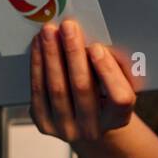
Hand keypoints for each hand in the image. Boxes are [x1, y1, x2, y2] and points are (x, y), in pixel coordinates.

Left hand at [29, 18, 136, 144]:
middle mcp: (93, 129)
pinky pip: (38, 91)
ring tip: (49, 32)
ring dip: (51, 55)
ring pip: (57, 88)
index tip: (97, 48)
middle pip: (82, 88)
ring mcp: (67, 129)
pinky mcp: (44, 124)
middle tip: (68, 27)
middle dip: (74, 53)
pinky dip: (38, 64)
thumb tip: (95, 39)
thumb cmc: (103, 94)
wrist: (85, 121)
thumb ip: (113, 64)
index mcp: (118, 118)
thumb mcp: (118, 81)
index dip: (108, 72)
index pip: (119, 99)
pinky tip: (38, 47)